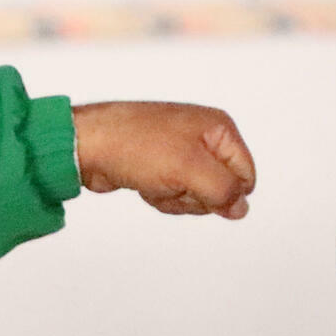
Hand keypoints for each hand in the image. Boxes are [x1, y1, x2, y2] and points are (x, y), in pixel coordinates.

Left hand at [71, 100, 256, 217]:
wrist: (90, 144)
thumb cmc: (136, 147)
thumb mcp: (190, 171)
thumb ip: (224, 191)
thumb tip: (242, 208)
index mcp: (220, 128)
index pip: (245, 177)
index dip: (223, 193)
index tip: (196, 185)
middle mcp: (204, 136)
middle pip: (221, 190)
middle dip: (195, 196)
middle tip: (172, 182)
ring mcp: (182, 151)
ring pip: (197, 196)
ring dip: (175, 198)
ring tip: (155, 180)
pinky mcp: (163, 165)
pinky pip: (175, 194)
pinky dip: (160, 196)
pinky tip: (144, 183)